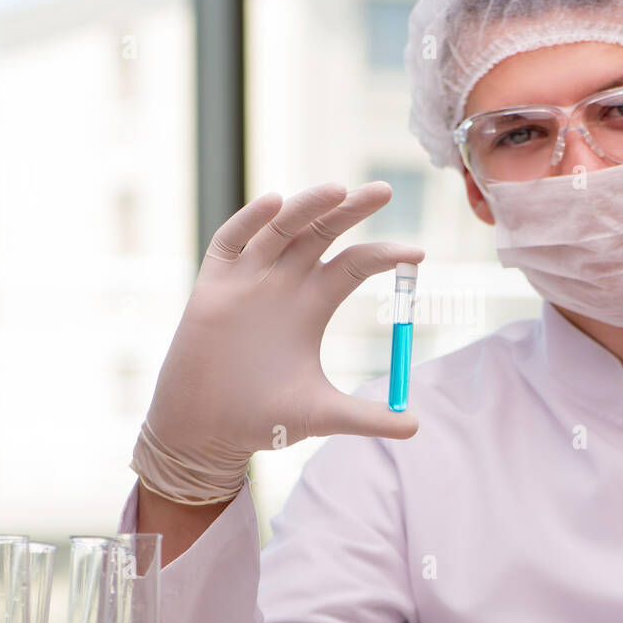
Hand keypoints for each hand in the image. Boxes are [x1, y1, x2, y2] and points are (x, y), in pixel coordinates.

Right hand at [130, 181, 423, 503]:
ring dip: (308, 206)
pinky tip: (275, 203)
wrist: (205, 431)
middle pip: (322, 232)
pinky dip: (250, 220)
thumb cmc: (261, 419)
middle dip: (350, 210)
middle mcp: (284, 284)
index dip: (384, 256)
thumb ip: (366, 417)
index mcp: (313, 304)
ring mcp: (248, 280)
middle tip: (384, 191)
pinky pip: (231, 241)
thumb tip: (415, 427)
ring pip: (281, 228)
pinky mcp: (213, 286)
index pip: (354, 263)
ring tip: (337, 190)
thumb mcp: (321, 415)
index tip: (417, 255)